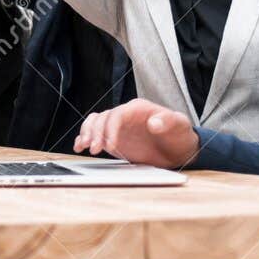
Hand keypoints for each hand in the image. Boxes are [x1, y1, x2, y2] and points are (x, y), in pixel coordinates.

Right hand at [74, 99, 197, 167]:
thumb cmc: (179, 134)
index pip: (117, 114)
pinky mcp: (114, 138)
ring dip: (87, 134)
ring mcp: (118, 127)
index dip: (111, 128)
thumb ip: (167, 121)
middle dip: (96, 133)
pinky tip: (79, 146)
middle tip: (94, 149)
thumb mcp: (179, 125)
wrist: (178, 149)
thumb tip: (153, 122)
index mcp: (137, 108)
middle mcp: (125, 115)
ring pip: (95, 123)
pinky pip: (95, 134)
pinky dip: (85, 138)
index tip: (111, 145)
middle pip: (102, 118)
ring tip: (83, 146)